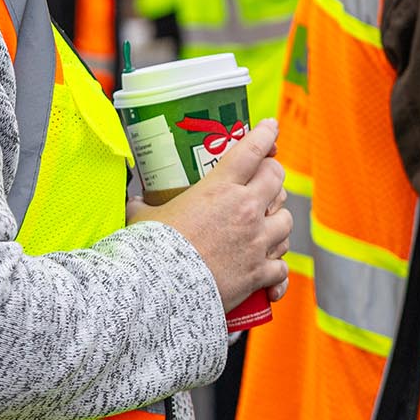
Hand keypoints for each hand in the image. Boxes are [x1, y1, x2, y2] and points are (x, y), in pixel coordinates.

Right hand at [131, 117, 292, 309]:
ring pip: (286, 221)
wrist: (162, 291)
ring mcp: (257, 241)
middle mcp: (246, 209)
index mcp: (220, 187)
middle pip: (277, 178)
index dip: (265, 134)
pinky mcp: (259, 272)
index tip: (270, 127)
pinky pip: (282, 267)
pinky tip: (271, 273)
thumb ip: (143, 205)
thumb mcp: (144, 217)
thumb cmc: (152, 250)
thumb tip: (133, 201)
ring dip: (278, 222)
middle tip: (266, 179)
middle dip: (273, 175)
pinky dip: (277, 270)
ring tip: (268, 226)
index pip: (252, 148)